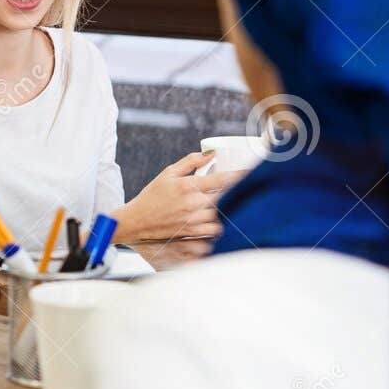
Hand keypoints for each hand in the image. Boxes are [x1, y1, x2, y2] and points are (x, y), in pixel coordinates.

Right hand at [113, 152, 246, 241]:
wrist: (136, 222)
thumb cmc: (152, 196)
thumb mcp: (168, 173)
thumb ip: (190, 162)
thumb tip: (211, 154)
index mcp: (188, 186)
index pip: (222, 179)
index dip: (240, 175)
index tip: (252, 171)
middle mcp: (193, 203)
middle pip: (226, 198)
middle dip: (239, 192)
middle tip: (249, 188)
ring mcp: (193, 220)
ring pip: (223, 216)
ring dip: (232, 210)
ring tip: (239, 205)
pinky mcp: (191, 233)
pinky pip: (215, 232)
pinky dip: (222, 226)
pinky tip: (226, 221)